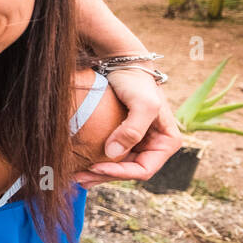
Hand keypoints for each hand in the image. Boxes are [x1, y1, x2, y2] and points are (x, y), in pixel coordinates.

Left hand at [78, 68, 181, 186]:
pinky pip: (109, 157)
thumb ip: (132, 130)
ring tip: (75, 176)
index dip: (120, 173)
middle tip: (78, 178)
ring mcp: (138, 144)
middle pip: (128, 172)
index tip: (95, 167)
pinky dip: (95, 163)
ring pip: (117, 167)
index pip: (144, 170)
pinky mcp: (122, 138)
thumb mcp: (142, 104)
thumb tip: (113, 153)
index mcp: (167, 142)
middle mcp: (154, 146)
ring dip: (96, 173)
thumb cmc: (136, 81)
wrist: (122, 64)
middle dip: (103, 176)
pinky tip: (79, 166)